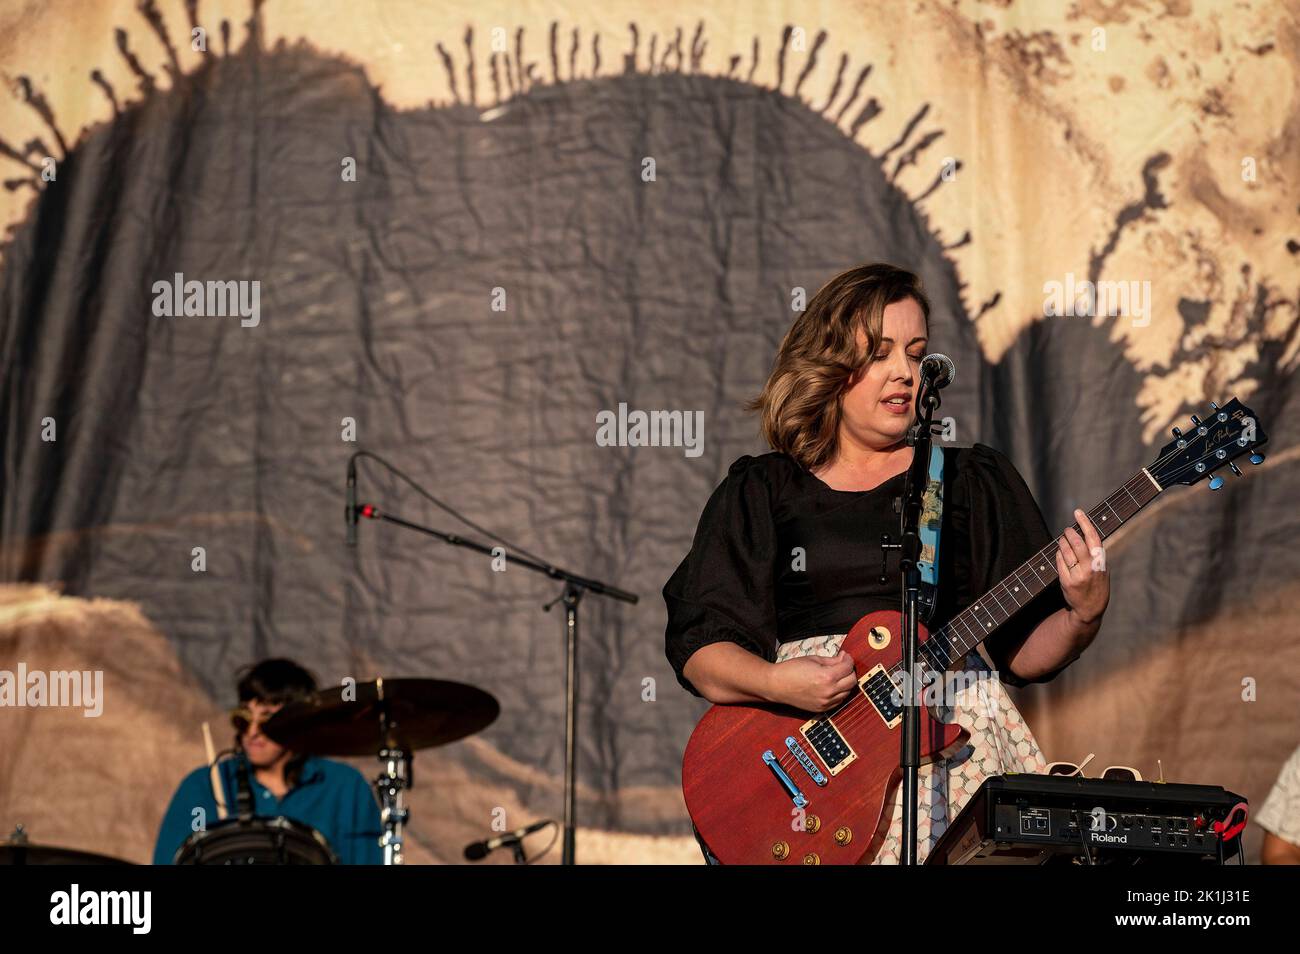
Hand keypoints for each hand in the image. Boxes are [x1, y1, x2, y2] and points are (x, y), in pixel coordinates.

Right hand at [767, 651, 857, 711]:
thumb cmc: (792, 669)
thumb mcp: (813, 659)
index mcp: (827, 677)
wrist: (777, 685)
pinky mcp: (822, 709)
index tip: (845, 656)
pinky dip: (839, 693)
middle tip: (843, 665)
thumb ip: (832, 660)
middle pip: (852, 681)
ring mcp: (826, 702)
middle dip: (850, 671)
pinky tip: (832, 686)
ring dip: (845, 683)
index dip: (848, 659)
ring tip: (837, 675)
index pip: (848, 667)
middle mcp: (829, 691)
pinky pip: (838, 701)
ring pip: (847, 693)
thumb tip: (844, 659)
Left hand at [1055, 508, 1109, 626]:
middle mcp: (1090, 569)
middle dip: (1069, 533)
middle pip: (1076, 543)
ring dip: (1062, 542)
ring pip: (1065, 551)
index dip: (1085, 523)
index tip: (1077, 512)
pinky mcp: (1066, 581)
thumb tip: (1084, 534)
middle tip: (1067, 529)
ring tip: (1063, 539)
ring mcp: (1077, 575)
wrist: (1090, 610)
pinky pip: (1059, 561)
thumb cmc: (1097, 586)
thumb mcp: (1102, 570)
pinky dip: (1059, 554)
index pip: (1093, 538)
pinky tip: (1060, 553)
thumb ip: (1095, 555)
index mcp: (1101, 563)